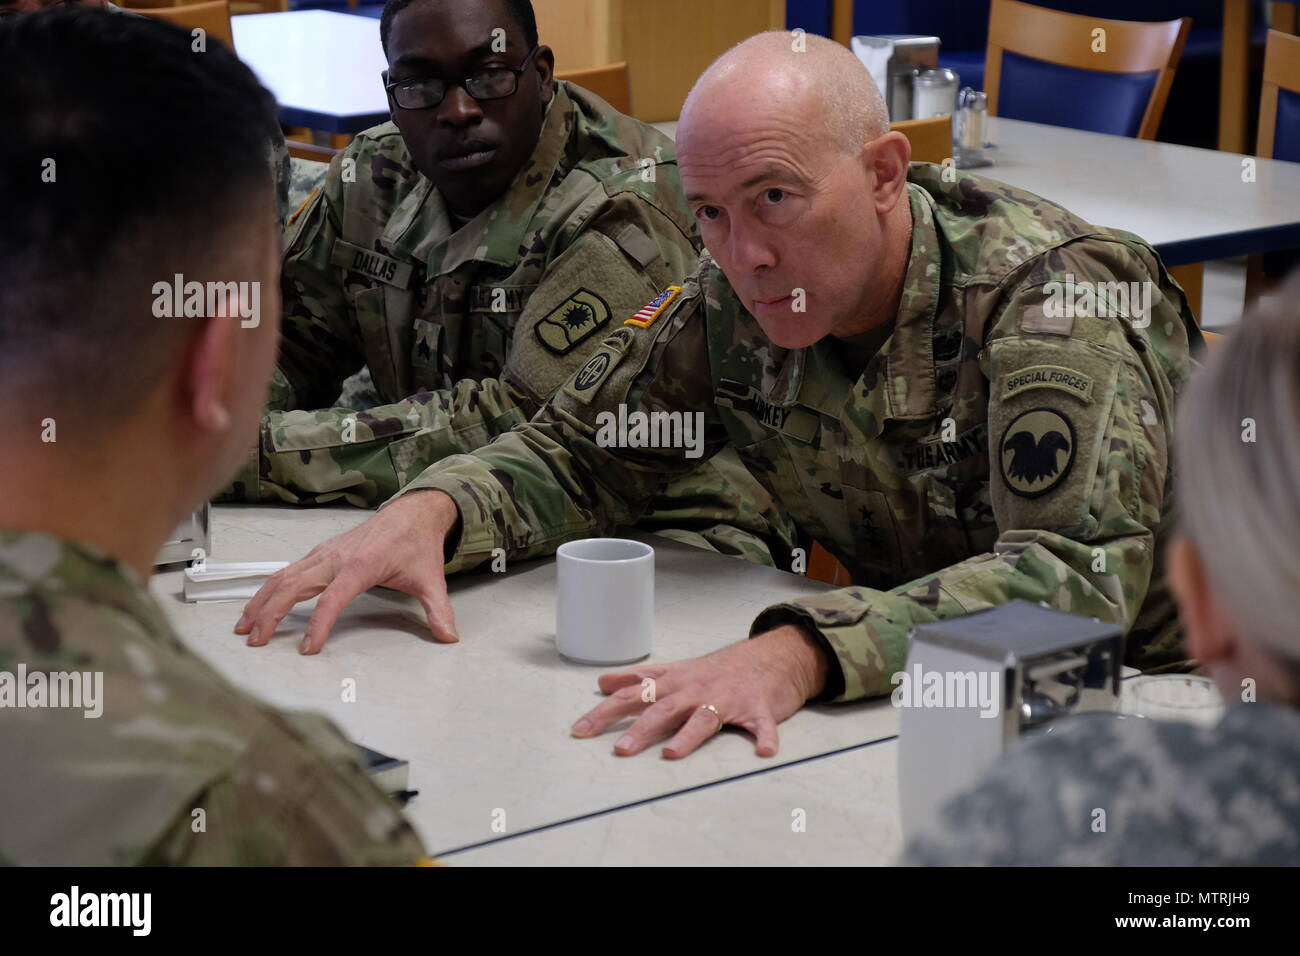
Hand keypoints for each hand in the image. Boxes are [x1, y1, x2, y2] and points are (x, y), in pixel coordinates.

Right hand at [234, 490, 461, 653]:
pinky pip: (288, 571)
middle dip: (271, 614)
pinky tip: (259, 605)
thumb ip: (439, 610)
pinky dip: (270, 588)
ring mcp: (325, 553)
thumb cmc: (418, 544)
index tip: (309, 649)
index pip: (332, 600)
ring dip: (262, 601)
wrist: (414, 512)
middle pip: (293, 587)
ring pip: (284, 577)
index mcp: (360, 566)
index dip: (319, 625)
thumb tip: (450, 637)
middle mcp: (335, 558)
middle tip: (255, 642)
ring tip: (245, 627)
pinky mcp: (321, 553)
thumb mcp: (432, 579)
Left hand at [569, 624, 828, 758]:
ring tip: (670, 754)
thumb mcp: (677, 670)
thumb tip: (602, 682)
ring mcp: (728, 700)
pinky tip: (765, 752)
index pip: (633, 696)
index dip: (605, 713)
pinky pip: (762, 726)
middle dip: (641, 729)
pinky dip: (765, 737)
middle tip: (620, 750)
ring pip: (704, 718)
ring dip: (688, 737)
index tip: (579, 731)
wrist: (772, 656)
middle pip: (664, 709)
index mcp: (675, 683)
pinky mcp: (759, 709)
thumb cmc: (719, 668)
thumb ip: (640, 678)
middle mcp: (697, 690)